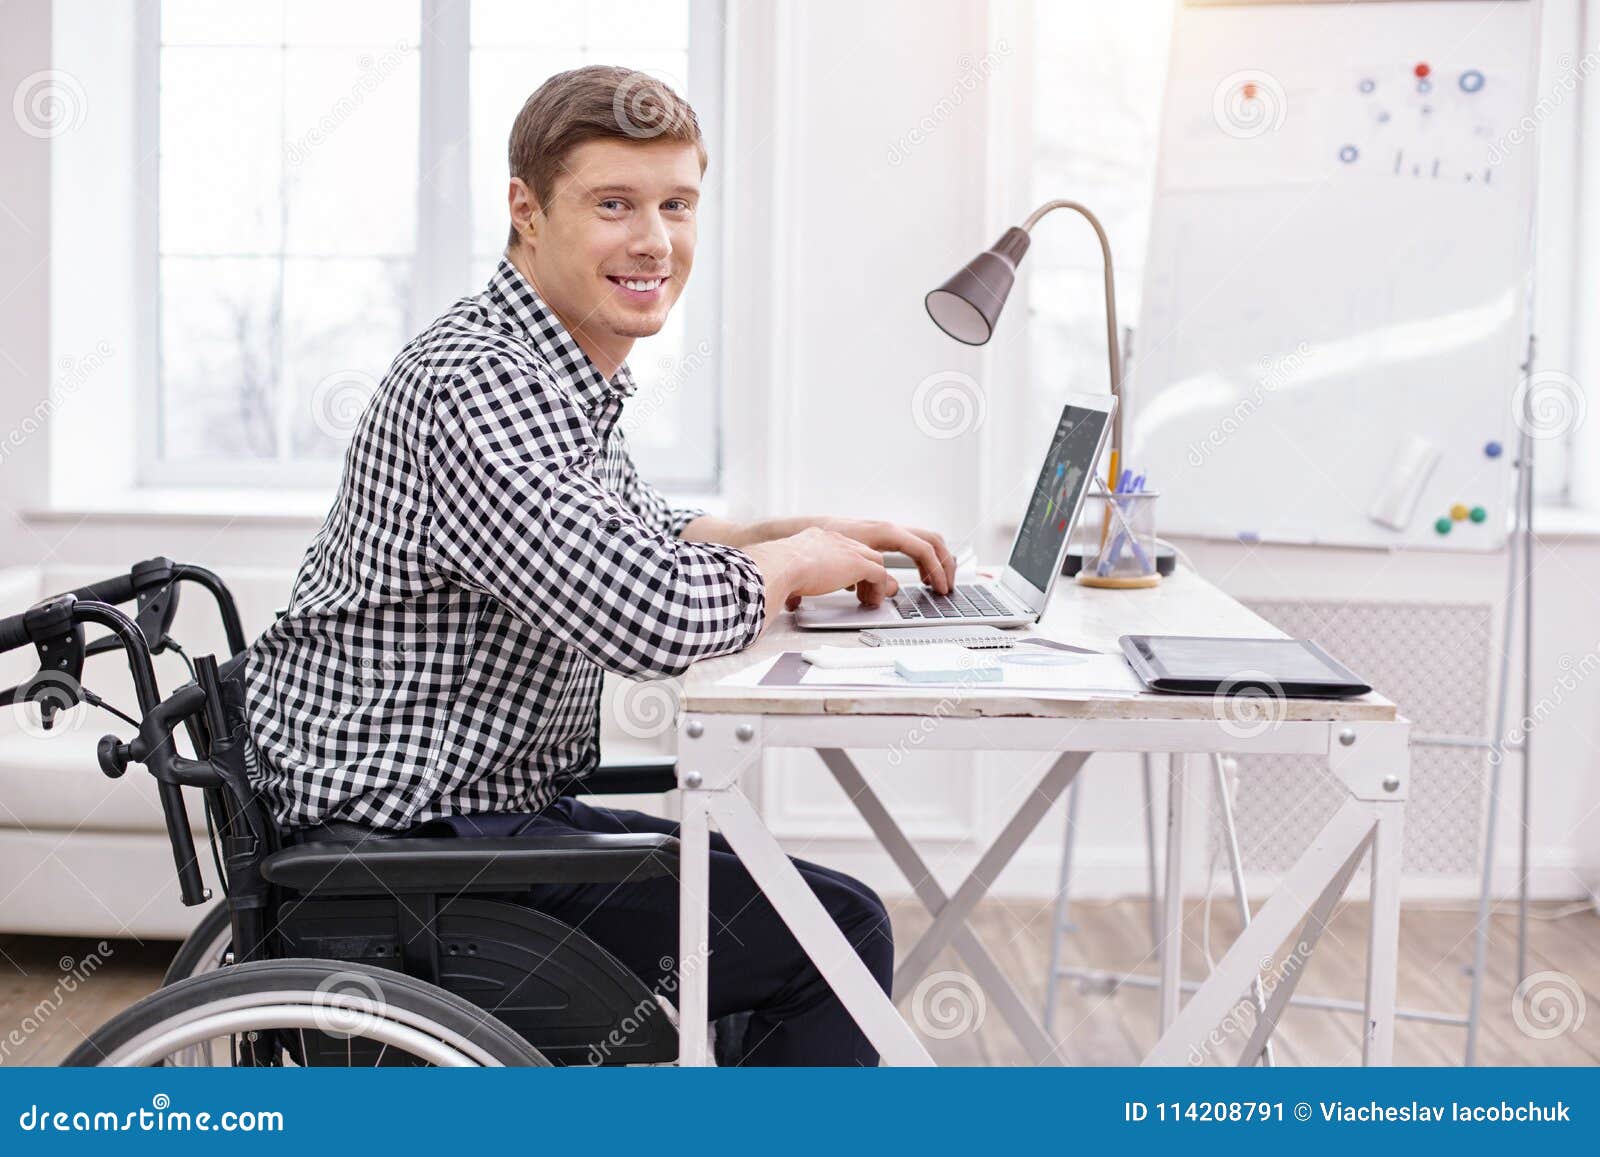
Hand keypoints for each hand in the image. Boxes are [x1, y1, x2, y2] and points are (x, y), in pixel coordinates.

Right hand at [745, 527, 899, 613]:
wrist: (781, 565)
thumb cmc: (777, 570)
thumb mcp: (787, 575)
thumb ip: (794, 586)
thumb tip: (791, 602)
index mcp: (815, 540)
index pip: (839, 549)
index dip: (845, 566)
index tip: (845, 581)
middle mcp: (833, 540)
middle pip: (860, 552)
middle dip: (864, 572)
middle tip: (862, 590)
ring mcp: (847, 550)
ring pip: (874, 561)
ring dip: (874, 582)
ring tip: (869, 599)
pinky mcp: (858, 564)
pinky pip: (879, 575)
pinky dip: (879, 589)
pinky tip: (873, 602)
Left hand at [815, 518, 957, 593]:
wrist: (814, 532)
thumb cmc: (830, 543)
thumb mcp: (854, 563)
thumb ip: (876, 577)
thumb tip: (893, 589)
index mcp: (888, 532)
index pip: (925, 549)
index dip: (937, 570)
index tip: (940, 589)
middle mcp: (892, 529)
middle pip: (933, 541)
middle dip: (945, 564)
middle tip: (947, 586)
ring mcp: (890, 532)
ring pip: (926, 541)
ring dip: (937, 561)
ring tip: (938, 583)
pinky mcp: (885, 538)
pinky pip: (914, 546)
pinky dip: (923, 561)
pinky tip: (921, 577)